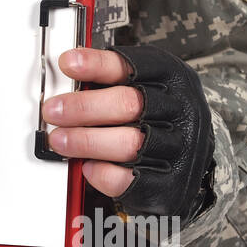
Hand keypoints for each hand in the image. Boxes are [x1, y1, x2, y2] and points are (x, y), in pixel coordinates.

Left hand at [40, 45, 213, 220]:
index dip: (96, 64)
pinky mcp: (170, 182)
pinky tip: (87, 166)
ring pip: (128, 142)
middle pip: (127, 104)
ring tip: (59, 139)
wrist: (192, 160)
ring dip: (85, 141)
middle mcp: (180, 110)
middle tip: (53, 111)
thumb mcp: (144, 86)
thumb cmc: (157, 116)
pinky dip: (102, 172)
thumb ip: (110, 83)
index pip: (133, 66)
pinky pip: (129, 178)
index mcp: (171, 78)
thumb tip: (65, 85)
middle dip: (82, 107)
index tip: (68, 64)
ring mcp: (178, 148)